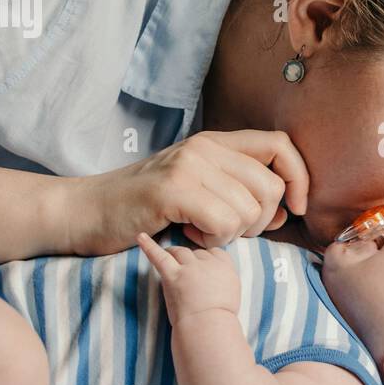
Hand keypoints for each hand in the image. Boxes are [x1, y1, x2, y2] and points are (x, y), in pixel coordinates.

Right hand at [62, 130, 309, 256]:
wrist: (85, 212)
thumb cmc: (144, 209)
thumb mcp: (199, 191)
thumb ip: (240, 193)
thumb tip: (287, 209)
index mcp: (215, 143)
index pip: (281, 145)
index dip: (298, 178)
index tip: (295, 208)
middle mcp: (205, 147)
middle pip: (270, 186)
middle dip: (261, 221)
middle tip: (227, 231)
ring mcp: (189, 166)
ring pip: (249, 209)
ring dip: (231, 234)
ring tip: (199, 232)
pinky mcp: (173, 190)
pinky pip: (225, 223)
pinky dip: (213, 241)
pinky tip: (189, 237)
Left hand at [137, 233, 239, 323]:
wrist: (209, 327)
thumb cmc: (220, 319)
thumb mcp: (232, 293)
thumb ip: (223, 279)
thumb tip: (214, 278)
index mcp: (226, 267)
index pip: (214, 252)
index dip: (207, 260)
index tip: (203, 269)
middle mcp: (208, 263)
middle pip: (196, 252)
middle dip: (190, 260)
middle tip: (185, 274)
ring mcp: (190, 267)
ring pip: (180, 251)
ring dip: (173, 254)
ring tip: (168, 258)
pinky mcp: (173, 275)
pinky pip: (159, 256)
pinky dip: (148, 246)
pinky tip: (140, 237)